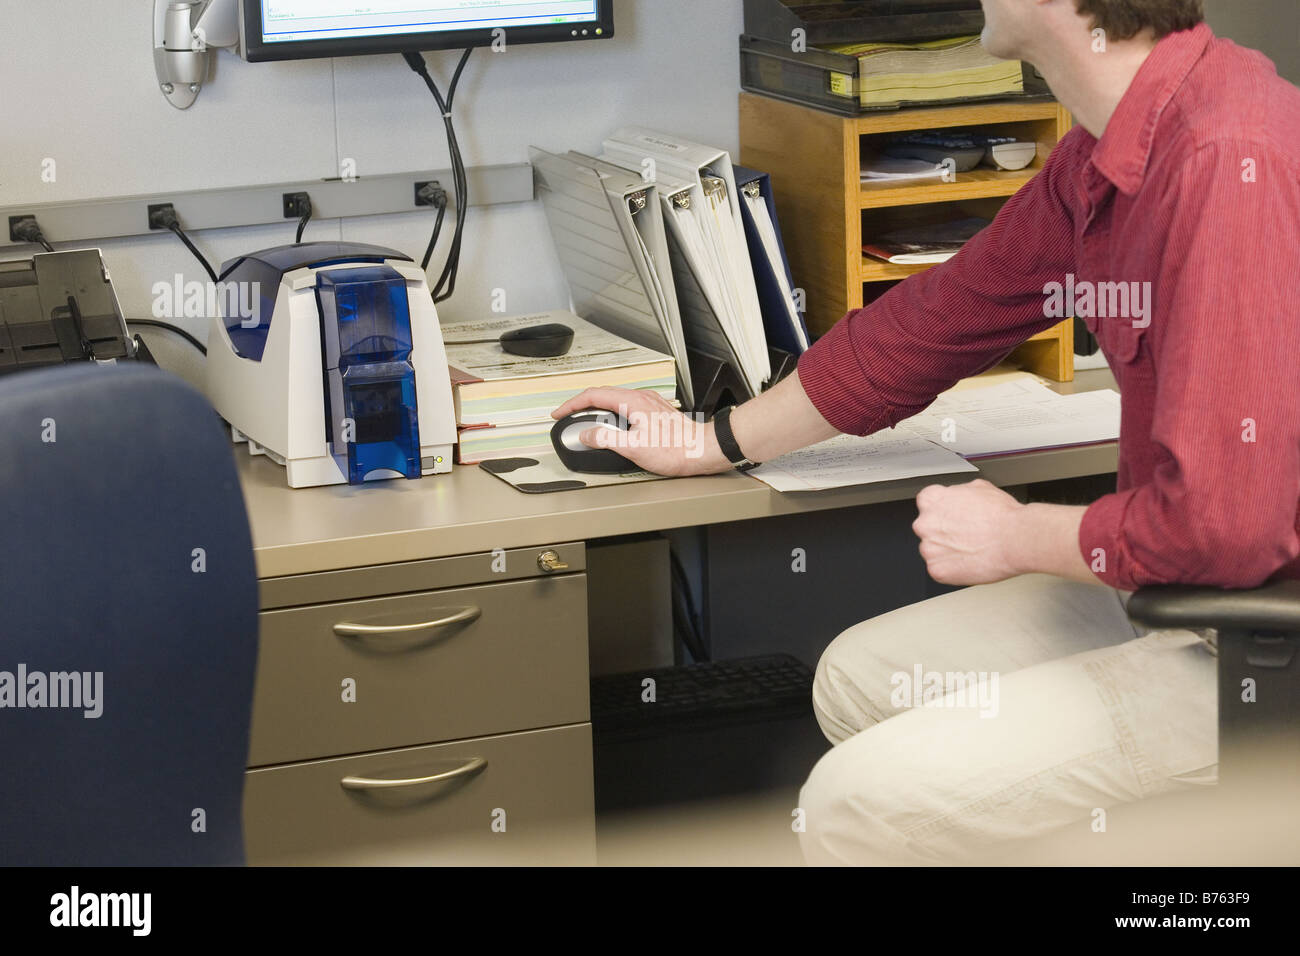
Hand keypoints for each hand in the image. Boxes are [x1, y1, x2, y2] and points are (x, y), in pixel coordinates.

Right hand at [550, 388, 730, 476]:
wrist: (702, 451)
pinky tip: (612, 425)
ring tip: (585, 421)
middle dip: (581, 404)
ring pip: (614, 399)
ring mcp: (649, 403)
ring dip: (596, 409)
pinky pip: (625, 406)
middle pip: (602, 394)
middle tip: (568, 417)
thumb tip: (587, 434)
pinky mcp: (655, 412)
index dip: (571, 404)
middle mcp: (641, 397)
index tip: (559, 414)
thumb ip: (606, 439)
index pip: (593, 395)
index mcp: (632, 401)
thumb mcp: (634, 447)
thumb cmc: (676, 449)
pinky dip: (611, 413)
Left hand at [912, 479, 1024, 584]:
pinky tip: (969, 562)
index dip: (942, 511)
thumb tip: (958, 497)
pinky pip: (940, 570)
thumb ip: (959, 493)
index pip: (926, 503)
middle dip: (943, 532)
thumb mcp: (979, 488)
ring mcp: (929, 548)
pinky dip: (953, 570)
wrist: (1014, 539)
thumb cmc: (1002, 515)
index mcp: (931, 500)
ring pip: (933, 551)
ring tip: (971, 550)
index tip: (951, 516)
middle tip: (965, 536)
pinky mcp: (936, 570)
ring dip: (947, 552)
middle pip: (928, 528)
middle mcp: (925, 523)